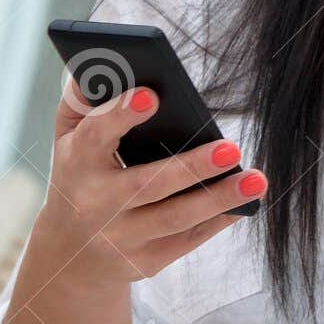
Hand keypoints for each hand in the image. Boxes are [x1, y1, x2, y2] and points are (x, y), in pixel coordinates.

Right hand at [25, 80, 267, 291]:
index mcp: (76, 163)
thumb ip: (84, 99)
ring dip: (219, 198)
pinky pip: (188, 239)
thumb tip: (115, 62)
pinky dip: (218, 220)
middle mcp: (96, 204)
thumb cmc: (78, 175)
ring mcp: (121, 238)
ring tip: (256, 179)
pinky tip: (245, 201)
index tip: (152, 95)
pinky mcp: (146, 262)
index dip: (121, 115)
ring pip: (176, 218)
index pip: (96, 136)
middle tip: (231, 146)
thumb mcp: (67, 136)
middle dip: (192, 166)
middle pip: (148, 184)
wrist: (69, 254)